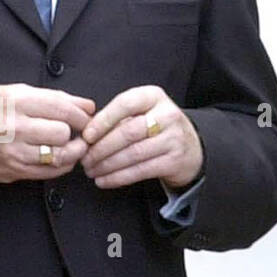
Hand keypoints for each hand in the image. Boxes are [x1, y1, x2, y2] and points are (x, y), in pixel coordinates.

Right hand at [0, 83, 93, 183]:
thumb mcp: (13, 92)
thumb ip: (52, 98)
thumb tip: (87, 106)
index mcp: (14, 101)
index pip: (62, 108)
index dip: (81, 114)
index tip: (85, 117)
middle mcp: (13, 126)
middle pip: (63, 133)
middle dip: (73, 132)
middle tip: (74, 131)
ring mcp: (13, 151)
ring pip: (60, 155)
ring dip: (71, 151)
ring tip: (69, 145)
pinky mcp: (13, 170)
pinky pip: (50, 172)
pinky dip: (61, 165)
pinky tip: (57, 156)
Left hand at [81, 85, 202, 189]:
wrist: (192, 147)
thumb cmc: (156, 126)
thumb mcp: (141, 112)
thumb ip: (116, 118)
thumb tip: (85, 133)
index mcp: (153, 96)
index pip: (124, 104)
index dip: (102, 121)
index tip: (86, 135)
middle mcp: (167, 115)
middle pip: (127, 132)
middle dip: (101, 148)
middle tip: (84, 158)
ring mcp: (173, 139)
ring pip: (133, 153)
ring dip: (107, 165)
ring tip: (91, 170)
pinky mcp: (175, 161)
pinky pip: (141, 170)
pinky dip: (119, 177)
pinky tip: (104, 180)